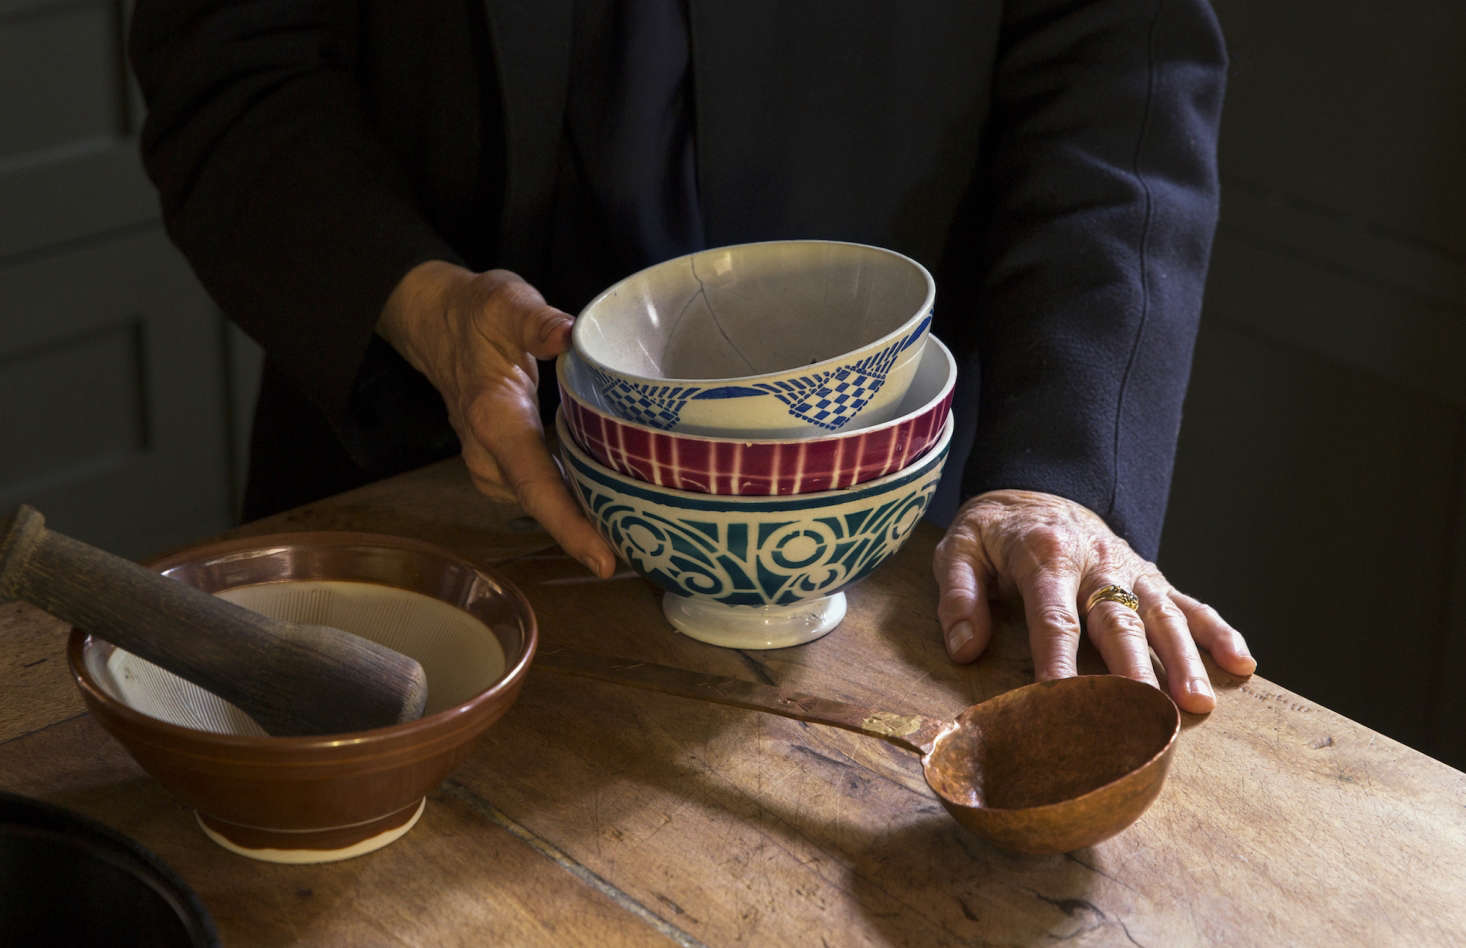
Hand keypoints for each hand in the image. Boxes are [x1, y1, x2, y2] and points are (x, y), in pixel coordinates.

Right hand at [379, 261, 615, 576]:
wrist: (437, 324)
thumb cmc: (477, 313)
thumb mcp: (505, 302)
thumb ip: (537, 320)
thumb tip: (568, 334)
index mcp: (494, 419)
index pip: (536, 484)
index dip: (569, 526)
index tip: (604, 560)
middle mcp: (489, 455)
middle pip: (544, 506)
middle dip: (593, 532)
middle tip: (651, 546)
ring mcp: (492, 465)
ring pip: (544, 504)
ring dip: (586, 516)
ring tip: (642, 527)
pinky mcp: (501, 466)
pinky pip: (542, 492)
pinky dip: (573, 499)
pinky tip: (611, 498)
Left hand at [932, 489, 1253, 713]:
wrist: (1035, 487)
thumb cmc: (995, 532)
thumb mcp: (959, 549)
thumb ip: (959, 595)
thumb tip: (966, 650)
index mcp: (1046, 556)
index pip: (1054, 619)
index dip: (1059, 663)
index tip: (1062, 704)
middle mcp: (1097, 563)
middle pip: (1118, 621)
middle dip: (1133, 669)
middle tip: (1144, 714)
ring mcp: (1130, 570)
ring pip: (1162, 616)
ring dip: (1182, 659)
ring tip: (1197, 703)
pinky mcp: (1150, 578)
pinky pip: (1189, 603)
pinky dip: (1218, 631)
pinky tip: (1240, 663)